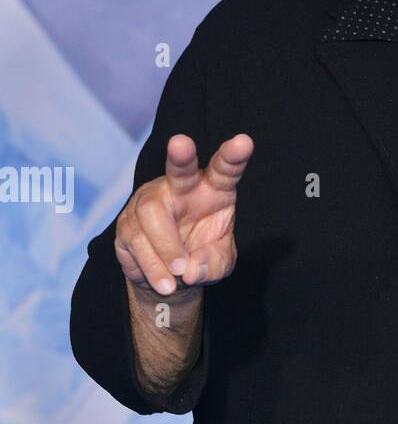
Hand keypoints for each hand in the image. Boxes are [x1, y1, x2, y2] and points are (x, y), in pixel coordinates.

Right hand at [115, 133, 253, 293]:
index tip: (244, 142)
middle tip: (180, 143)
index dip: (233, 157)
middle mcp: (179, 188)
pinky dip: (150, 266)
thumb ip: (213, 264)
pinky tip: (162, 281)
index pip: (224, 170)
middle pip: (178, 170)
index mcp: (212, 189)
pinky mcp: (126, 222)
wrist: (171, 276)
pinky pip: (134, 241)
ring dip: (165, 249)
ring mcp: (150, 201)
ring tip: (176, 278)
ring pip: (151, 215)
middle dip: (180, 157)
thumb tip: (192, 269)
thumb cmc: (202, 257)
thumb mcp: (220, 264)